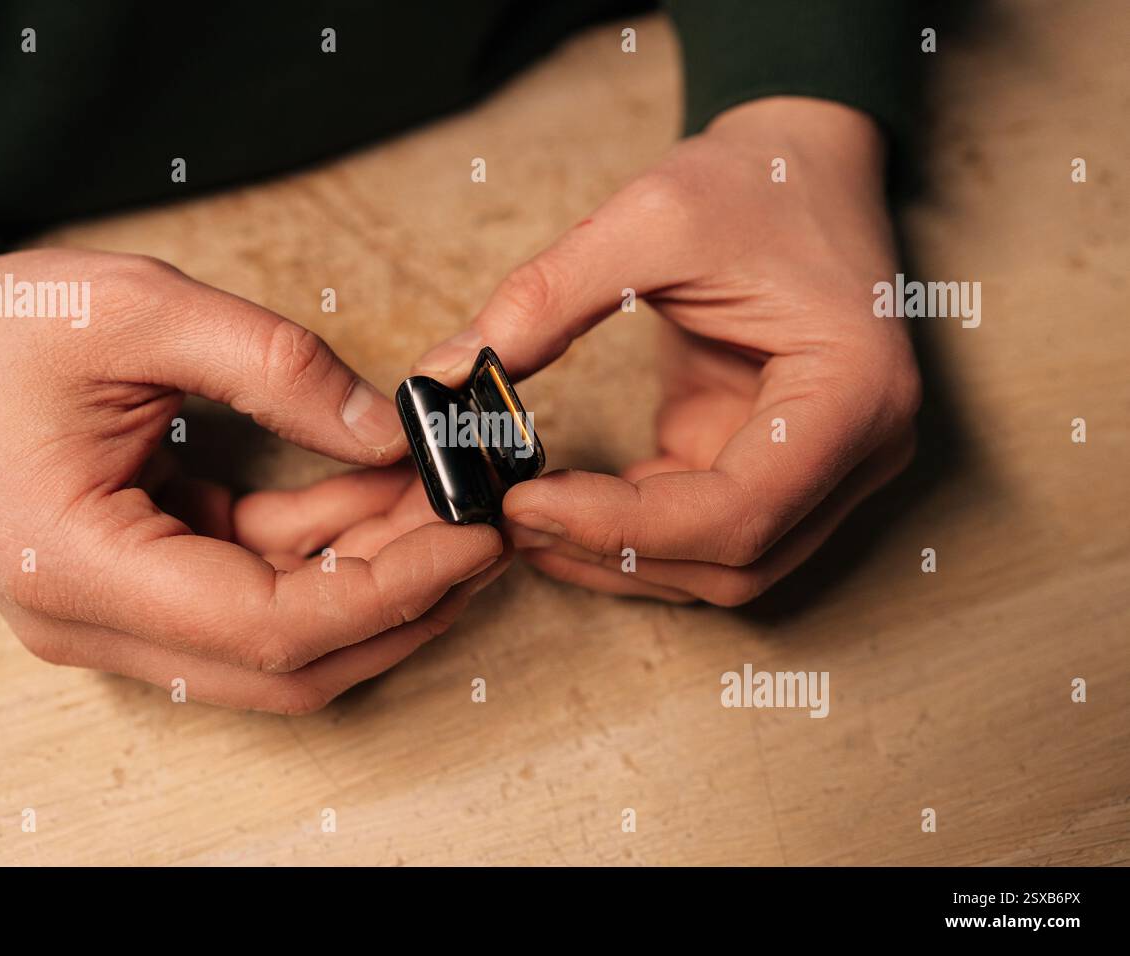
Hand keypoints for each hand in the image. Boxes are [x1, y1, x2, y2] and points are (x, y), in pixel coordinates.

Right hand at [0, 250, 505, 710]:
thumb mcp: (139, 310)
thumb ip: (275, 367)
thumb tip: (386, 428)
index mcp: (78, 567)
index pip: (272, 626)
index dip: (391, 590)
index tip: (475, 537)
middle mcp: (96, 621)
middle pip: (290, 662)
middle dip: (402, 601)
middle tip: (484, 529)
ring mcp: (118, 616)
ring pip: (282, 640)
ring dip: (373, 579)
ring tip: (448, 502)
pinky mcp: (141, 589)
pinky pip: (256, 593)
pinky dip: (327, 554)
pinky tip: (385, 497)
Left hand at [410, 98, 919, 604]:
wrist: (805, 166)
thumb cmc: (753, 183)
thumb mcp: (648, 221)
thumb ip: (545, 302)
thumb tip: (445, 377)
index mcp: (855, 392)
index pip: (741, 511)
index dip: (625, 526)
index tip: (525, 501)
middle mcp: (859, 450)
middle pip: (735, 561)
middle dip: (614, 552)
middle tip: (508, 518)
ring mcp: (824, 470)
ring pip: (721, 568)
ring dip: (618, 558)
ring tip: (523, 518)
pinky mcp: (776, 468)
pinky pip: (702, 533)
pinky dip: (628, 532)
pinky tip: (559, 502)